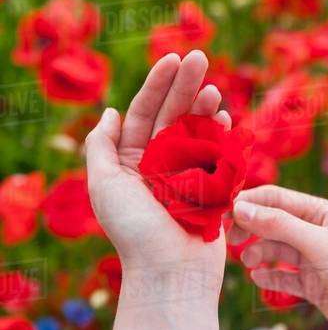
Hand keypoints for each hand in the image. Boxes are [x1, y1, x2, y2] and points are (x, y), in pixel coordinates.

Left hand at [85, 50, 229, 329]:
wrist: (173, 272)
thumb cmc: (136, 231)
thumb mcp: (104, 185)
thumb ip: (101, 146)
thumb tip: (108, 111)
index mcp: (131, 160)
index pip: (143, 113)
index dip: (156, 85)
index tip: (171, 59)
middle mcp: (159, 163)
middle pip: (172, 115)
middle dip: (185, 85)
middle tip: (199, 57)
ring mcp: (188, 173)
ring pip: (197, 130)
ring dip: (204, 107)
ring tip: (212, 90)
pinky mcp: (212, 185)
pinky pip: (219, 152)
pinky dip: (221, 133)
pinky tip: (225, 116)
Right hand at [230, 185, 327, 329]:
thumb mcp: (320, 245)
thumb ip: (281, 225)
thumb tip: (242, 207)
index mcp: (322, 213)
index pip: (277, 198)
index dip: (250, 201)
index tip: (222, 210)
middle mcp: (316, 232)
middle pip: (273, 222)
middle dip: (251, 227)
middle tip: (228, 237)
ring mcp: (314, 259)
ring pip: (275, 249)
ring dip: (259, 253)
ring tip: (249, 262)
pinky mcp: (313, 285)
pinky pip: (283, 276)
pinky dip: (270, 277)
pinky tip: (259, 280)